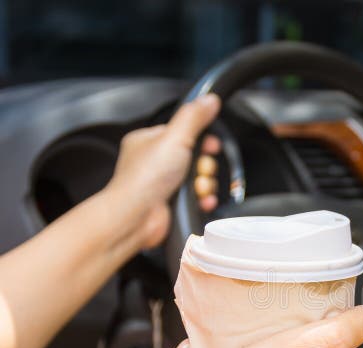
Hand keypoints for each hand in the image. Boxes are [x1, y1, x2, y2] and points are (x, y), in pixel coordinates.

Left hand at [106, 94, 221, 248]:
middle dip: (205, 165)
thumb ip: (194, 117)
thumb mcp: (174, 138)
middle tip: (201, 168)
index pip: (183, 132)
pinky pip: (197, 197)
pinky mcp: (172, 204)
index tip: (211, 144)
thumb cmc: (144, 179)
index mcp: (149, 141)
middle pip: (195, 156)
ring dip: (205, 183)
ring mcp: (163, 184)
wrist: (137, 217)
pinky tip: (201, 200)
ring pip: (198, 178)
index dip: (201, 139)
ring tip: (198, 187)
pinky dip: (203, 199)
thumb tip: (209, 100)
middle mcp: (154, 162)